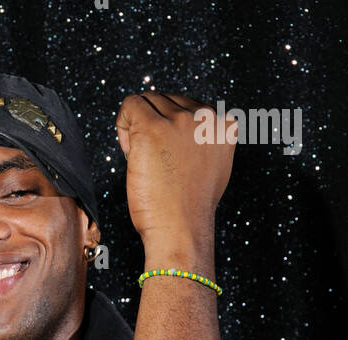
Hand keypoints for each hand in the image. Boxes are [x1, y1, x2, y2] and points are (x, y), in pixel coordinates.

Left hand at [115, 92, 235, 260]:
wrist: (181, 230)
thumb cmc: (190, 209)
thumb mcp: (213, 167)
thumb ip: (206, 141)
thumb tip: (186, 129)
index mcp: (224, 124)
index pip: (189, 106)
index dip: (172, 128)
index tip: (167, 154)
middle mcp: (205, 117)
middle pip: (166, 100)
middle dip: (154, 124)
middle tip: (151, 160)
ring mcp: (180, 120)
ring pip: (148, 101)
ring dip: (138, 126)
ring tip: (142, 158)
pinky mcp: (154, 128)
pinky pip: (130, 104)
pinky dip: (123, 123)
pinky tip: (129, 149)